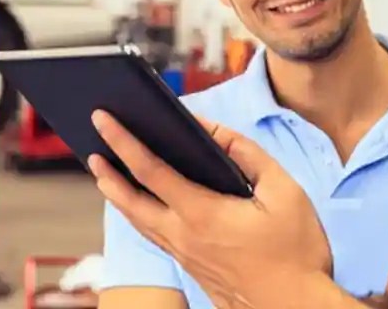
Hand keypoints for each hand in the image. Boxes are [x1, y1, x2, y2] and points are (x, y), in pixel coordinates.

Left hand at [89, 110, 333, 307]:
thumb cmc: (296, 253)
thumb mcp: (284, 192)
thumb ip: (247, 154)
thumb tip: (214, 131)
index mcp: (201, 213)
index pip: (149, 169)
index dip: (122, 140)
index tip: (103, 118)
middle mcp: (183, 237)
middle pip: (130, 201)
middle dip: (107, 172)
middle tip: (91, 149)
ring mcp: (185, 256)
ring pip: (139, 222)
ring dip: (118, 196)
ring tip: (105, 175)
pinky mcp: (192, 269)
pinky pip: (155, 236)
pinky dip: (139, 215)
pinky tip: (142, 209)